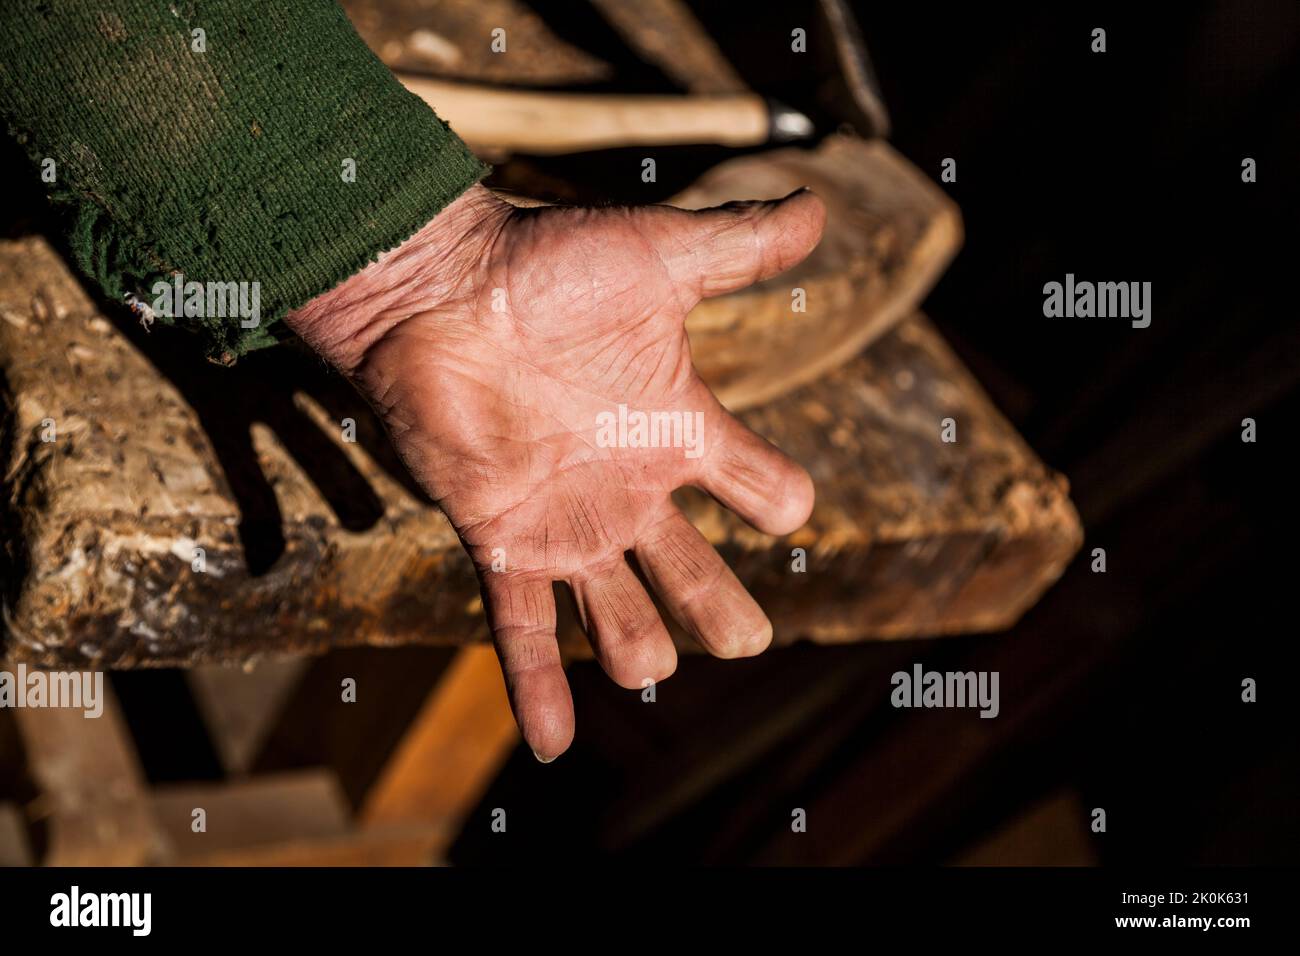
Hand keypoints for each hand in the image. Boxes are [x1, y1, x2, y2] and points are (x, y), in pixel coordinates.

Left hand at [287, 183, 825, 759]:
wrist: (435, 286)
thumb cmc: (547, 266)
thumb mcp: (660, 254)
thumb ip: (739, 245)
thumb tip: (819, 203)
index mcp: (678, 428)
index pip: (761, 485)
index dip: (781, 499)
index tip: (780, 505)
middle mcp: (631, 485)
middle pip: (696, 572)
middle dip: (722, 610)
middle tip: (744, 639)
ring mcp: (569, 521)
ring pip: (619, 611)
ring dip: (639, 648)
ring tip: (650, 666)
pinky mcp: (504, 541)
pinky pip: (526, 629)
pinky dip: (540, 692)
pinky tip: (556, 750)